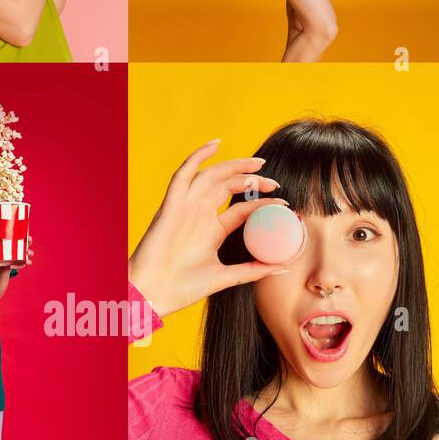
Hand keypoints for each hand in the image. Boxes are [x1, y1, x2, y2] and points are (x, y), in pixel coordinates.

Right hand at [128, 139, 291, 318]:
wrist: (153, 293)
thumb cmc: (182, 288)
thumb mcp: (225, 277)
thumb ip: (253, 270)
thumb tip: (285, 265)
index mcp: (210, 231)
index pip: (240, 209)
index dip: (262, 202)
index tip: (284, 204)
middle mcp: (197, 215)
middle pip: (226, 186)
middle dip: (251, 179)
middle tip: (274, 182)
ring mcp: (184, 208)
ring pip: (210, 177)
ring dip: (233, 166)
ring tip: (257, 164)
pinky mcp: (171, 205)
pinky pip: (183, 175)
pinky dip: (197, 157)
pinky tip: (214, 145)